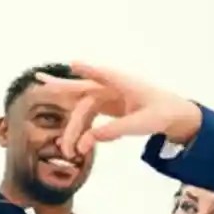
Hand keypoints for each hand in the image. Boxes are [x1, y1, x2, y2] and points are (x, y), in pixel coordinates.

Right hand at [34, 61, 203, 157]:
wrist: (175, 116)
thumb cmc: (163, 114)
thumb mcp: (141, 125)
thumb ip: (115, 130)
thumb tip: (90, 139)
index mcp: (123, 84)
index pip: (102, 75)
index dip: (87, 69)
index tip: (72, 64)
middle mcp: (112, 87)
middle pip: (82, 88)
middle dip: (60, 85)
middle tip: (38, 80)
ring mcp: (109, 97)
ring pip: (83, 107)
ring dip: (74, 128)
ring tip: (68, 149)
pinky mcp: (109, 107)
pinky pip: (90, 116)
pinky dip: (85, 131)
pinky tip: (84, 145)